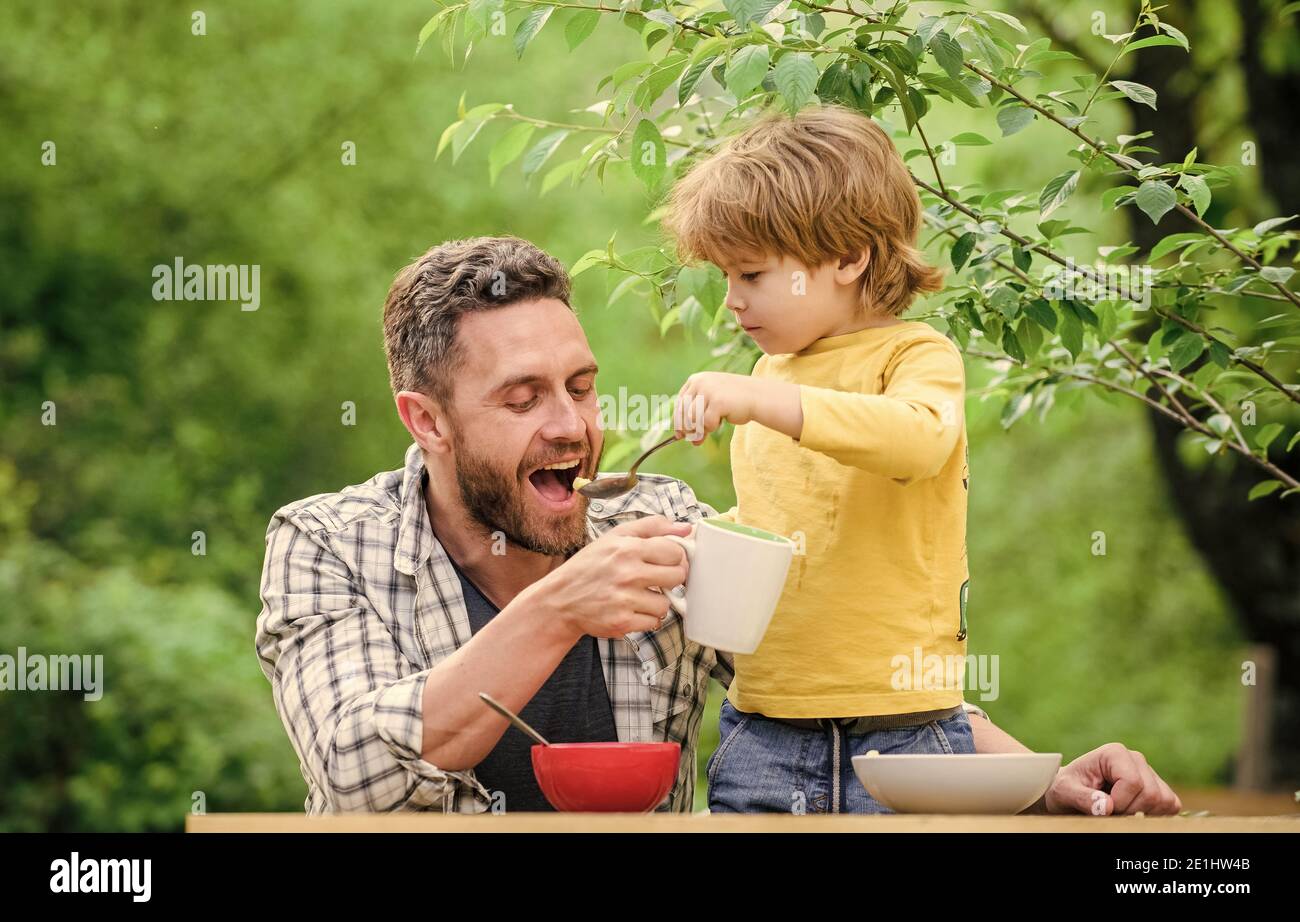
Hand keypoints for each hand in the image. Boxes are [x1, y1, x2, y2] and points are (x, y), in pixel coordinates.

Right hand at [529, 516, 690, 639]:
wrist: (560, 599)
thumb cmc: (590, 566)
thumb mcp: (615, 537)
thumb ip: (651, 527)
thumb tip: (685, 529)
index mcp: (628, 549)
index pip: (675, 551)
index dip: (675, 557)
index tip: (667, 561)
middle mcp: (627, 574)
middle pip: (677, 576)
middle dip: (671, 579)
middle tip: (657, 579)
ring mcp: (625, 600)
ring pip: (666, 604)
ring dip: (656, 602)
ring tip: (638, 596)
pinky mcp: (622, 623)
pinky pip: (653, 622)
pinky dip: (645, 618)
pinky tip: (631, 610)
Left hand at [673, 372, 757, 443]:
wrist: (757, 396)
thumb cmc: (734, 401)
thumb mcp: (711, 404)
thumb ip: (696, 415)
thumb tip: (681, 435)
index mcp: (696, 380)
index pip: (679, 403)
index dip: (678, 420)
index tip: (680, 434)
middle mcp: (700, 383)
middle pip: (684, 412)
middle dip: (688, 429)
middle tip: (695, 440)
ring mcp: (708, 391)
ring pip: (693, 418)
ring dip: (702, 428)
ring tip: (712, 426)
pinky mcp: (717, 401)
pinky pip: (707, 423)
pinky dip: (712, 427)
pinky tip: (722, 420)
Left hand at [1040, 743, 1182, 814]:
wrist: (1071, 792)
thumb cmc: (1066, 789)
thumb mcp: (1065, 792)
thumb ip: (1082, 797)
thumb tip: (1107, 806)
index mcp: (1114, 753)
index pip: (1133, 782)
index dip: (1120, 802)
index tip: (1102, 806)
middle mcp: (1136, 759)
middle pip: (1151, 794)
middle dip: (1130, 810)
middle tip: (1110, 810)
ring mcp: (1150, 773)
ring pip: (1164, 801)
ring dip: (1142, 814)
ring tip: (1120, 810)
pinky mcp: (1159, 788)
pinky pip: (1172, 806)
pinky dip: (1155, 815)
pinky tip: (1133, 812)